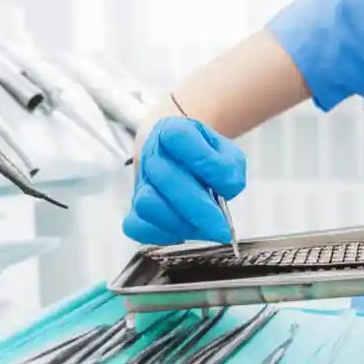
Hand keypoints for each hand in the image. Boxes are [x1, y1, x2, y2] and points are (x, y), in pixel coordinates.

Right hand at [124, 117, 246, 244]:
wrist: (178, 154)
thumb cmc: (205, 155)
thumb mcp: (226, 153)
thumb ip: (229, 170)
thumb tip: (223, 193)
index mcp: (172, 129)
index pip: (180, 138)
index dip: (205, 163)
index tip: (225, 187)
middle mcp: (151, 153)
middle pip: (166, 179)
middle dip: (198, 209)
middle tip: (220, 229)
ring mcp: (140, 181)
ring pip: (147, 204)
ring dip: (177, 222)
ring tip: (200, 228)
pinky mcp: (134, 206)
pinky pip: (135, 226)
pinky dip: (158, 234)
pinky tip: (181, 233)